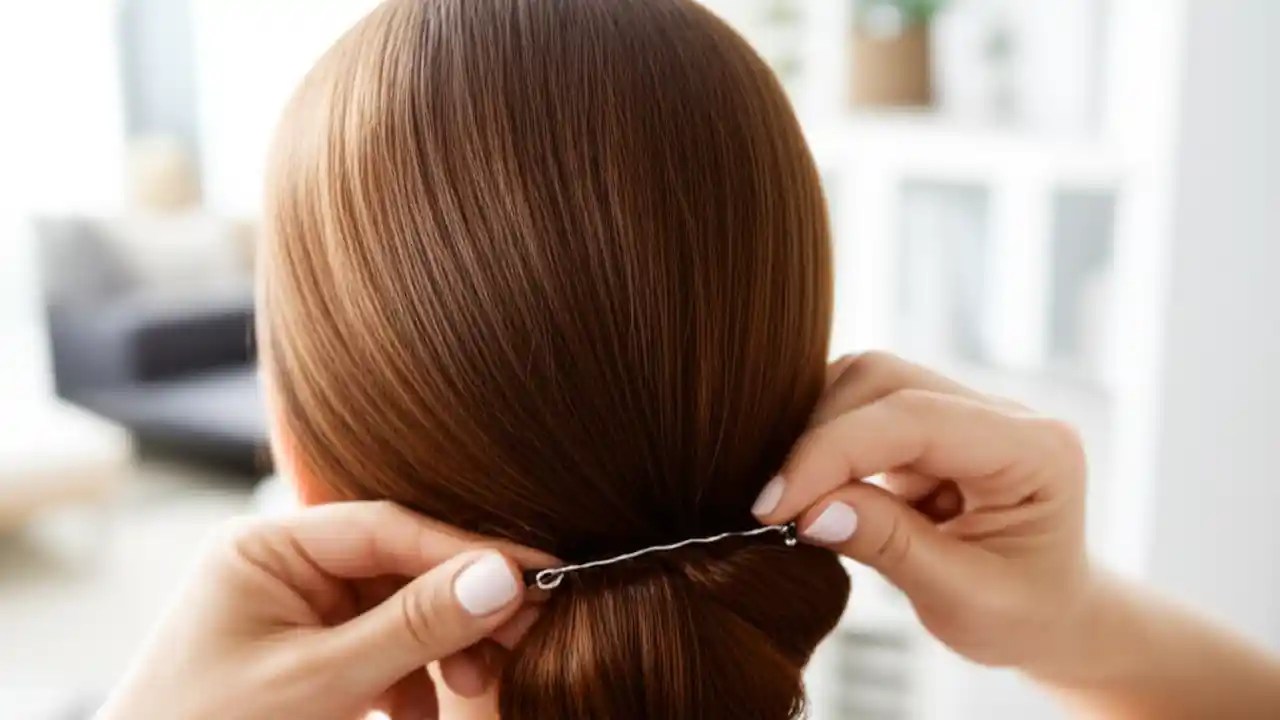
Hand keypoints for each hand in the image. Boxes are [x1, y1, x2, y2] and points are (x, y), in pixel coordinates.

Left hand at [99, 501, 554, 719]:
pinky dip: (416, 681)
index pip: (387, 527)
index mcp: (265, 547)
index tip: (537, 571)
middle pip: (402, 566)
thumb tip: (505, 575)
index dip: (469, 549)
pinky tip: (426, 711)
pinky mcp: (314, 658)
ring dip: (445, 648)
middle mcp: (284, 568)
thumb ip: (414, 626)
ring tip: (473, 686)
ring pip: (402, 611)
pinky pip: (385, 650)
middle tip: (526, 634)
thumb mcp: (320, 683)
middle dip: (462, 605)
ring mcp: (299, 614)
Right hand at [753, 352, 1089, 670]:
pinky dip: (826, 442)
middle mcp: (1002, 413)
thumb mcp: (965, 602)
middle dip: (819, 439)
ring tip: (800, 503)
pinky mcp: (930, 420)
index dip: (832, 453)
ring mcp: (965, 409)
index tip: (774, 506)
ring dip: (818, 436)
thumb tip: (808, 511)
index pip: (914, 420)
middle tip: (778, 511)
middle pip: (883, 381)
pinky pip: (860, 406)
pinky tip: (818, 491)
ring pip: (864, 382)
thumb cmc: (1023, 616)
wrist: (1051, 616)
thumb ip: (890, 547)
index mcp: (1035, 450)